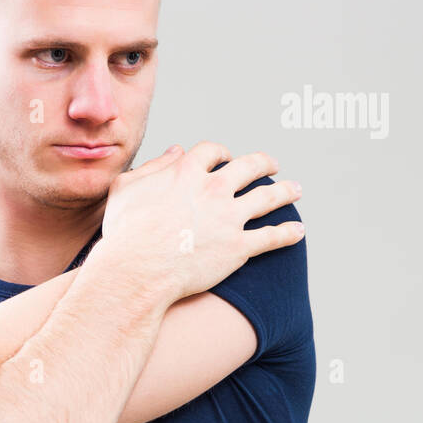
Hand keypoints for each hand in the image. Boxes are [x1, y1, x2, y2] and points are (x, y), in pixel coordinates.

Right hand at [93, 140, 302, 302]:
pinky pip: (272, 237)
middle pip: (249, 167)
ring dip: (286, 191)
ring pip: (269, 198)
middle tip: (272, 165)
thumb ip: (152, 167)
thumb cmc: (124, 233)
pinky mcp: (238, 247)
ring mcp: (228, 219)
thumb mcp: (125, 189)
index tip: (225, 157)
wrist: (136, 271)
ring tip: (295, 189)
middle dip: (264, 163)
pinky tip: (298, 231)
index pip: (212, 151)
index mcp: (185, 173)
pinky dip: (288, 233)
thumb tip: (175, 150)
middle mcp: (213, 190)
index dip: (221, 152)